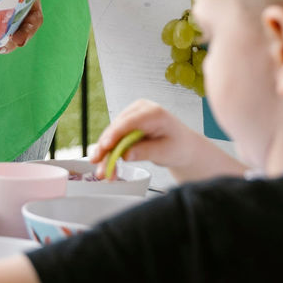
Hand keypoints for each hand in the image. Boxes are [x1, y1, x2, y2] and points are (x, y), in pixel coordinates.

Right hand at [90, 100, 242, 183]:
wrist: (184, 147)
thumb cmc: (179, 147)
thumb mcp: (165, 152)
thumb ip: (145, 152)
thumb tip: (125, 154)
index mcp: (153, 112)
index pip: (128, 122)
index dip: (114, 134)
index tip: (105, 146)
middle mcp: (139, 110)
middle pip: (116, 129)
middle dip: (105, 149)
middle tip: (99, 165)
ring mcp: (131, 117)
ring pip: (111, 136)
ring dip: (105, 154)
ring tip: (103, 172)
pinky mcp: (126, 126)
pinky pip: (114, 139)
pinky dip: (110, 154)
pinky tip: (107, 166)